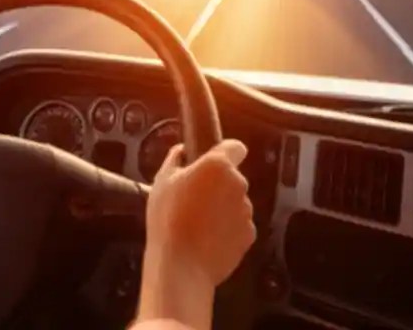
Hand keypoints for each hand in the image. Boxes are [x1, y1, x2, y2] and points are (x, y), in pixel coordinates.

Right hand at [135, 140, 255, 329]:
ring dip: (223, 208)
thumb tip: (181, 150)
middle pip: (233, 178)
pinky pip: (239, 225)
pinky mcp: (250, 234)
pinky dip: (228, 229)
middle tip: (195, 199)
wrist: (181, 266)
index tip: (212, 162)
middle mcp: (238, 184)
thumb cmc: (167, 218)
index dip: (226, 152)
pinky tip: (208, 239)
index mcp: (218, 166)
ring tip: (199, 224)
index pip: (235, 147)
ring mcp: (246, 211)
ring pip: (236, 202)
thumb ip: (174, 160)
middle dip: (219, 185)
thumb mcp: (162, 183)